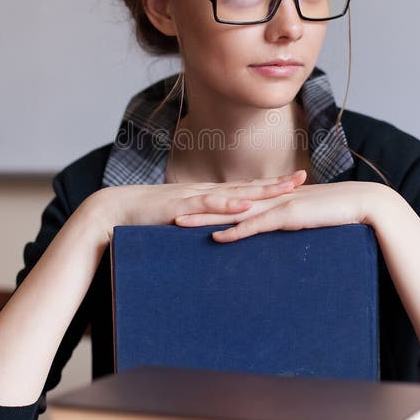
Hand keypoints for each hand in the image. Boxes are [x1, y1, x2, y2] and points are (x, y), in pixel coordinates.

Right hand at [82, 171, 307, 242]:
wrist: (113, 210)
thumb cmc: (144, 219)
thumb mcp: (178, 224)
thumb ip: (198, 228)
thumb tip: (215, 240)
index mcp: (205, 197)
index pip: (244, 189)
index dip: (270, 186)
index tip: (295, 183)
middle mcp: (204, 192)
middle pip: (247, 186)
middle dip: (276, 183)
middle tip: (305, 178)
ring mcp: (193, 197)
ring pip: (234, 192)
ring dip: (261, 190)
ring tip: (287, 188)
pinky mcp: (180, 206)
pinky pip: (208, 205)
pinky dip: (229, 204)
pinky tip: (247, 204)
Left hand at [175, 175, 387, 241]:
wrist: (361, 203)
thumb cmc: (334, 212)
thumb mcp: (304, 217)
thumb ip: (286, 221)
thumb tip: (273, 229)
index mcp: (270, 197)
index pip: (232, 200)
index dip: (207, 204)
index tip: (184, 209)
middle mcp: (269, 198)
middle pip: (224, 203)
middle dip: (195, 208)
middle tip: (167, 214)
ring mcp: (277, 205)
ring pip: (233, 212)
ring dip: (205, 218)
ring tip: (178, 224)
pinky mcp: (288, 215)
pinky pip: (257, 225)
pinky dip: (236, 231)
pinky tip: (217, 238)